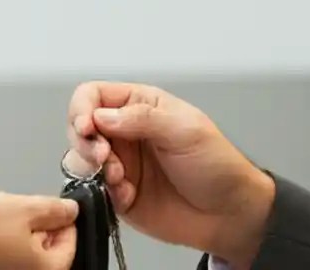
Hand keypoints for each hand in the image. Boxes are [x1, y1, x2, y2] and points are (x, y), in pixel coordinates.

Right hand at [0, 190, 78, 269]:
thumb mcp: (23, 207)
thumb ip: (53, 209)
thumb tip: (70, 210)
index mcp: (46, 269)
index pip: (70, 244)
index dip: (64, 219)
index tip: (57, 204)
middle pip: (45, 250)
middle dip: (39, 225)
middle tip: (23, 207)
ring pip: (22, 252)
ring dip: (16, 232)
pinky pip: (2, 255)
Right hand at [64, 82, 275, 266]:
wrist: (229, 213)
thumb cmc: (217, 164)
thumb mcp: (185, 131)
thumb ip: (143, 118)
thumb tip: (102, 116)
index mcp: (140, 106)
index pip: (94, 95)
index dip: (82, 108)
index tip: (87, 128)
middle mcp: (124, 132)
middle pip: (80, 127)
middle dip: (85, 143)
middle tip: (103, 157)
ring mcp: (120, 164)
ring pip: (80, 160)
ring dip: (92, 168)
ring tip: (120, 178)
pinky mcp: (118, 195)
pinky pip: (93, 191)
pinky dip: (103, 193)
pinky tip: (127, 195)